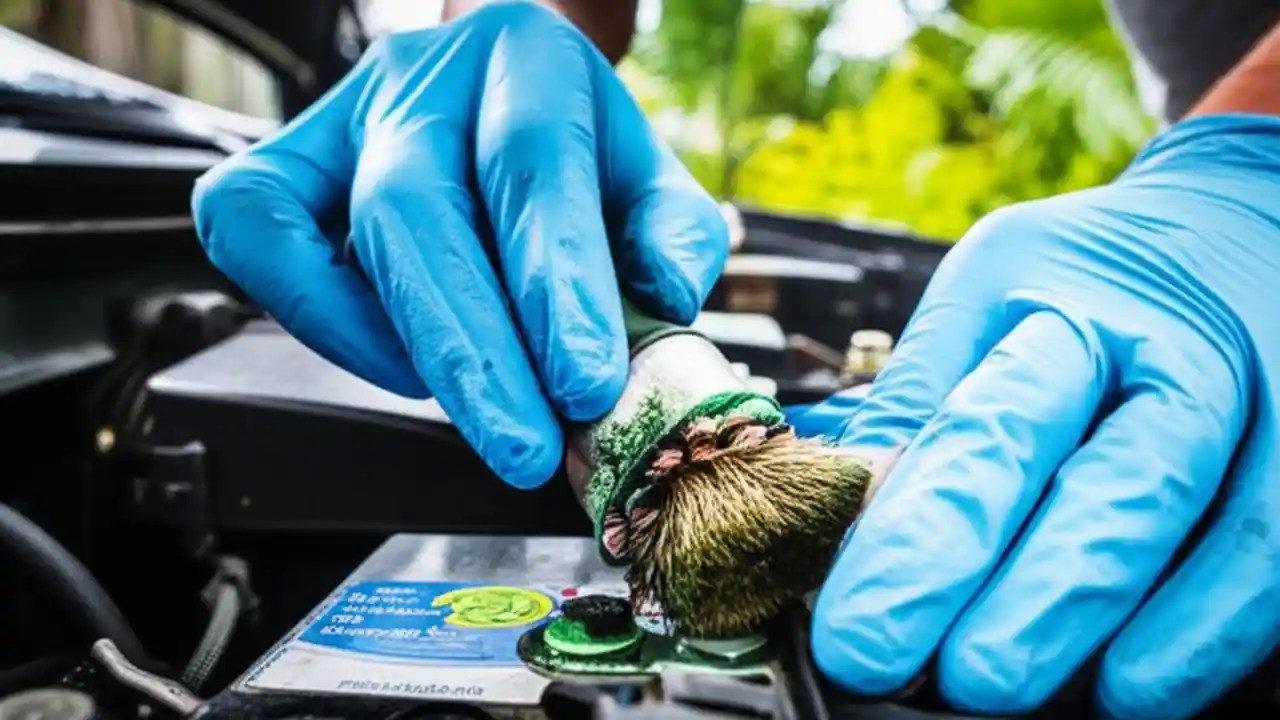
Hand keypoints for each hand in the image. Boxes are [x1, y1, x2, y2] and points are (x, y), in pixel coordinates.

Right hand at [190, 1, 727, 488]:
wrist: (507, 102)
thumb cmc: (580, 157)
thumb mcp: (650, 180)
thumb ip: (673, 236)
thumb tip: (663, 297)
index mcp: (527, 60)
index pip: (530, 165)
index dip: (555, 284)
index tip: (585, 385)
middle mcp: (421, 79)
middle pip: (414, 209)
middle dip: (471, 350)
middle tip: (522, 447)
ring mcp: (340, 119)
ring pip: (333, 229)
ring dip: (406, 348)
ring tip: (481, 413)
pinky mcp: (280, 164)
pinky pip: (253, 234)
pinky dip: (318, 317)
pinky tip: (399, 363)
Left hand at [805, 114, 1279, 718]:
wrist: (1226, 227)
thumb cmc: (1085, 278)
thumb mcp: (985, 297)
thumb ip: (924, 401)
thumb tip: (842, 514)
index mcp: (1066, 311)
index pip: (991, 430)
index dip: (923, 539)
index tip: (857, 627)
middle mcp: (1177, 359)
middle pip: (1110, 489)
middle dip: (1026, 601)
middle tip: (952, 679)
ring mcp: (1262, 410)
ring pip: (1213, 533)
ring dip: (1111, 627)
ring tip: (1017, 690)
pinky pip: (1271, 558)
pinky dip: (1208, 635)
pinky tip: (1135, 688)